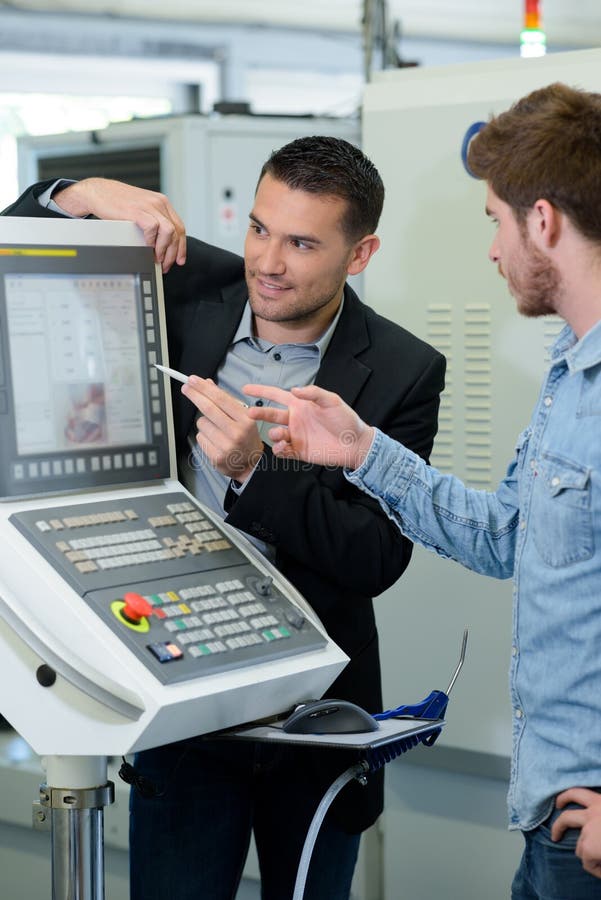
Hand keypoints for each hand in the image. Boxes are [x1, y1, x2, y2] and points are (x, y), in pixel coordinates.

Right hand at [53, 178, 185, 272]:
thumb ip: (153, 221)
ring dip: (164, 250)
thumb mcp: (141, 209)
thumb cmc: (116, 203)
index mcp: (161, 203)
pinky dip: (152, 242)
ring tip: (157, 259)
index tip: (179, 260)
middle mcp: (158, 203)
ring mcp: (149, 206)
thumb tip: (161, 244)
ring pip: (169, 232)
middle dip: (173, 253)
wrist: (98, 192)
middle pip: (176, 232)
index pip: (179, 227)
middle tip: (165, 265)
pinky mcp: (137, 211)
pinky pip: (153, 228)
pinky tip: (147, 248)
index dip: (181, 247)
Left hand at [182, 377, 262, 481]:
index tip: (193, 380)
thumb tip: (208, 385)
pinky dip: (204, 435)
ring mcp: (225, 446)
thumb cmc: (246, 437)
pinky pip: (200, 437)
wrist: (251, 465)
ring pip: (201, 423)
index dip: (204, 388)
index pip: (221, 399)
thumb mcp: (243, 416)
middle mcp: (236, 433)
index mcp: (246, 420)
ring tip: (216, 428)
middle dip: (195, 395)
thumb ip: (225, 400)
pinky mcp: (215, 457)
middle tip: (186, 387)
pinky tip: (214, 440)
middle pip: (208, 409)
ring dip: (203, 421)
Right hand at [243, 383, 374, 469]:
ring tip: (279, 434)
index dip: (261, 391)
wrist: (355, 443)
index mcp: (300, 405)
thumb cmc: (346, 420)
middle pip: (271, 414)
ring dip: (273, 434)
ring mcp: (296, 436)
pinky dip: (278, 450)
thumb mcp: (332, 401)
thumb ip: (313, 393)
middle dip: (259, 413)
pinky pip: (282, 451)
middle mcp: (295, 420)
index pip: (276, 395)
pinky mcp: (299, 451)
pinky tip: (283, 447)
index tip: (246, 388)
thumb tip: (294, 389)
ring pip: (275, 434)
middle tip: (251, 413)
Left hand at [552, 788, 600, 878]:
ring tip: (594, 864)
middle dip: (558, 826)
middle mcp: (594, 810)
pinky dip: (596, 870)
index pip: (580, 794)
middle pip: (567, 816)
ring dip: (587, 856)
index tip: (566, 805)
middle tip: (555, 834)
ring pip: (580, 847)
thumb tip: (598, 830)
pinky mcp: (589, 847)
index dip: (569, 800)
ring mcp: (590, 828)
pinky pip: (587, 863)